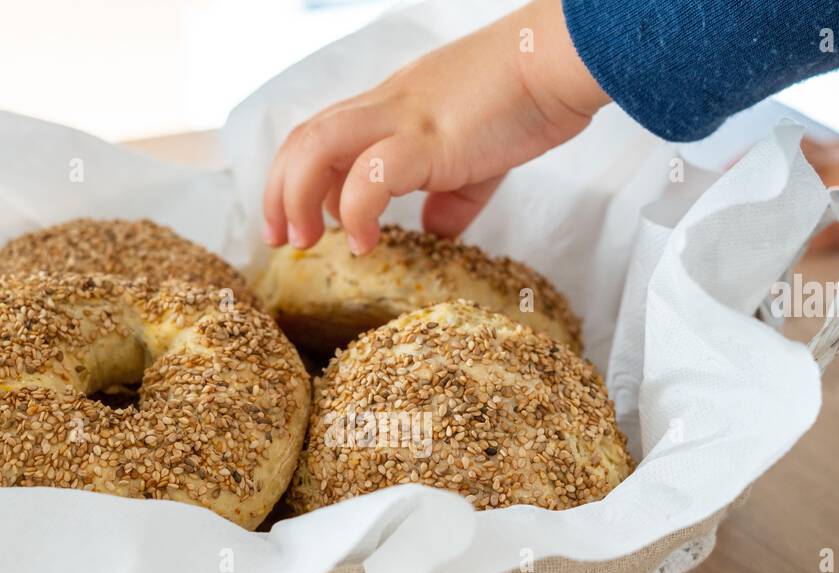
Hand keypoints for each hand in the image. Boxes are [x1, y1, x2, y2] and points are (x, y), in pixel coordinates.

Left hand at [261, 0, 607, 253]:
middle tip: (285, 240)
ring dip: (298, 197)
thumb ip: (450, 199)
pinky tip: (365, 243)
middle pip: (303, 139)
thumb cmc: (526, 101)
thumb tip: (435, 236)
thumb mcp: (478, 161)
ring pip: (316, 148)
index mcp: (392, 108)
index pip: (323, 136)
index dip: (299, 181)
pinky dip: (355, 212)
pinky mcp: (427, 138)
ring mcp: (402, 119)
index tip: (301, 222)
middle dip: (280, 192)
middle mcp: (385, 107)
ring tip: (308, 241)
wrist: (558, 62)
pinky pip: (371, 175)